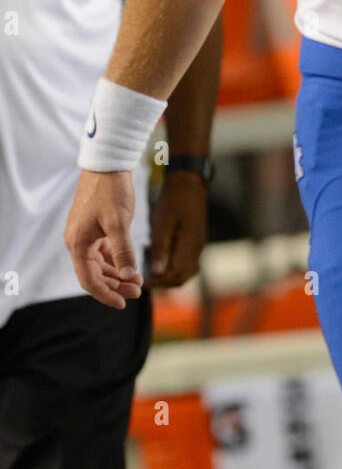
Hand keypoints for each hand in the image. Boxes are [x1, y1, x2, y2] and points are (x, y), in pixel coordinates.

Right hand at [65, 169, 142, 307]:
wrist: (107, 164)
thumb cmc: (111, 191)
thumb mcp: (118, 222)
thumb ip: (123, 250)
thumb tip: (130, 275)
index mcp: (78, 244)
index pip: (89, 280)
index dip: (105, 295)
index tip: (123, 304)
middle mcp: (77, 241)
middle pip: (94, 274)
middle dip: (116, 285)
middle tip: (138, 291)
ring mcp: (84, 234)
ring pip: (99, 264)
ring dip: (116, 274)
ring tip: (137, 281)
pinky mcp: (92, 227)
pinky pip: (101, 252)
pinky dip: (115, 261)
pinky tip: (128, 265)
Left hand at [148, 170, 206, 287]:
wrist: (188, 183)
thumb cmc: (174, 201)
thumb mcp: (163, 223)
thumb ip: (160, 249)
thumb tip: (155, 272)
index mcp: (190, 246)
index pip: (175, 275)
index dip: (158, 282)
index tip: (140, 281)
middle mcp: (196, 249)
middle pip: (181, 278)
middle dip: (162, 283)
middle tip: (142, 281)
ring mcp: (197, 246)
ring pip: (184, 272)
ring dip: (167, 277)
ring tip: (148, 273)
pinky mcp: (194, 241)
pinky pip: (185, 262)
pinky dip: (172, 268)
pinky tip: (159, 261)